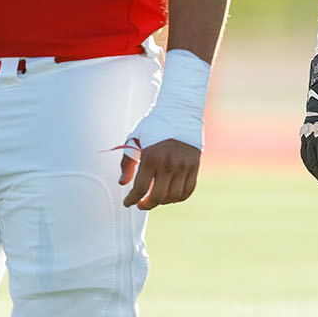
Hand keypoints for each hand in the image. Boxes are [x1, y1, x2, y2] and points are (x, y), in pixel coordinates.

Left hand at [120, 49, 208, 209]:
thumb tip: (123, 183)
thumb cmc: (154, 125)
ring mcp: (184, 166)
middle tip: (141, 204)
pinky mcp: (194, 166)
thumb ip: (127, 162)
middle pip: (158, 197)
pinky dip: (178, 197)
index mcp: (152, 158)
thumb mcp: (135, 139)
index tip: (128, 203)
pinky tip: (170, 196)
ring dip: (162, 202)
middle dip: (146, 204)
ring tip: (155, 198)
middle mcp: (169, 164)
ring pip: (173, 196)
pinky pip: (188, 190)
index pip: (140, 188)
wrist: (180, 112)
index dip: (132, 199)